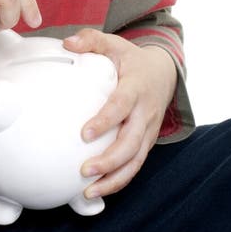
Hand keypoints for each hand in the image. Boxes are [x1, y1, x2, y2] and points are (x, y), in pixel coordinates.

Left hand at [63, 29, 177, 198]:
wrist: (162, 73)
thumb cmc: (130, 59)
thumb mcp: (113, 43)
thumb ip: (91, 40)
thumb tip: (67, 44)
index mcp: (136, 88)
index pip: (121, 106)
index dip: (106, 121)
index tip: (84, 133)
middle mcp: (145, 113)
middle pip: (131, 143)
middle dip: (110, 160)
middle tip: (84, 171)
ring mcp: (148, 130)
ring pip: (135, 161)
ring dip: (114, 178)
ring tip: (89, 191)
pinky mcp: (145, 142)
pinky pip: (135, 166)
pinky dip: (119, 180)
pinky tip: (98, 190)